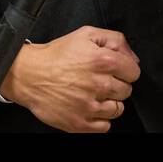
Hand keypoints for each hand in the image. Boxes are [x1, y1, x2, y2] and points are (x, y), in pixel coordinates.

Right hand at [0, 26, 140, 132]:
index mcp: (103, 61)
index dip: (125, 69)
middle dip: (116, 85)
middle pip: (127, 91)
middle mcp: (99, 85)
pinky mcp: (80, 123)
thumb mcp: (86, 34)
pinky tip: (88, 107)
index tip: (114, 70)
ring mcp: (90, 107)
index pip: (134, 72)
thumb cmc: (55, 55)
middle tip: (99, 80)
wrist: (28, 75)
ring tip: (93, 94)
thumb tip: (133, 58)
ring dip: (109, 103)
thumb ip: (115, 40)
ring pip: (118, 110)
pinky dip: (99, 119)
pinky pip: (105, 126)